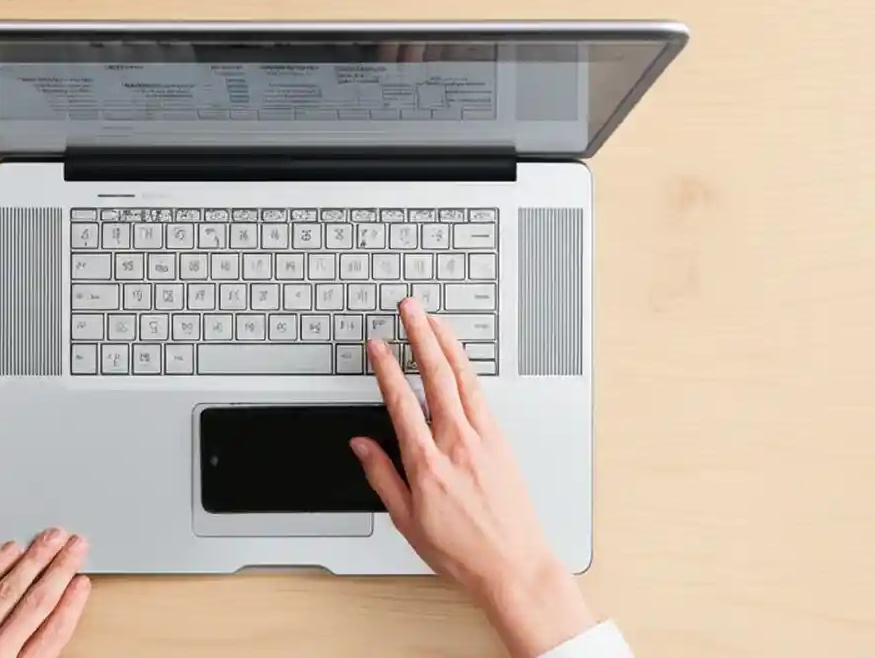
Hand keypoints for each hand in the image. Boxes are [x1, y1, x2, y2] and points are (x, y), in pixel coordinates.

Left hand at [0, 528, 90, 657]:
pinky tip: (9, 549)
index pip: (53, 632)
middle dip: (61, 569)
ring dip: (34, 558)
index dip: (72, 603)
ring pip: (9, 589)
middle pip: (36, 603)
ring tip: (51, 537)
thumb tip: (52, 637)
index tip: (83, 582)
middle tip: (76, 545)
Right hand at [352, 299, 594, 657]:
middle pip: (437, 376)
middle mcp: (457, 444)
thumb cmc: (462, 550)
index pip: (401, 402)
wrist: (513, 565)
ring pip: (463, 378)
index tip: (377, 347)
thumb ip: (381, 476)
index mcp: (427, 464)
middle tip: (409, 309)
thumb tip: (362, 445)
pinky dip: (468, 369)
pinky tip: (461, 359)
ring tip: (434, 320)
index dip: (386, 369)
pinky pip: (481, 395)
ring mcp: (484, 439)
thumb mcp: (406, 520)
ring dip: (447, 344)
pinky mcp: (501, 442)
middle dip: (421, 336)